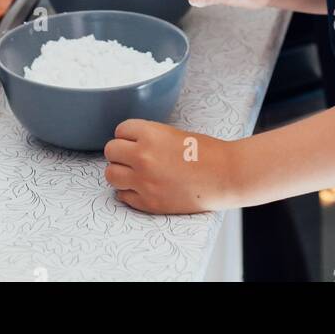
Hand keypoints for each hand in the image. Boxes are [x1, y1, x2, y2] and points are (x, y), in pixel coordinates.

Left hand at [104, 119, 238, 213]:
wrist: (224, 175)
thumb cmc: (205, 152)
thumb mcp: (173, 133)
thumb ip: (149, 137)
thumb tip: (131, 143)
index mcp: (150, 134)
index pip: (120, 130)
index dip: (127, 135)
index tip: (133, 140)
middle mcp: (142, 157)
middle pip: (110, 151)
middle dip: (119, 152)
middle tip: (130, 156)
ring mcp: (144, 182)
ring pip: (111, 175)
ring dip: (119, 172)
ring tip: (132, 173)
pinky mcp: (149, 203)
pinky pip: (123, 196)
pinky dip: (129, 192)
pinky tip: (142, 187)